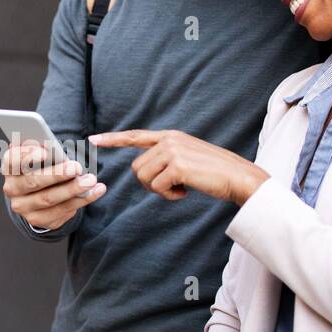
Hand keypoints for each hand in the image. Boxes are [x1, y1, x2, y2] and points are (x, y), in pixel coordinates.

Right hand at [1, 140, 104, 229]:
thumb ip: (43, 148)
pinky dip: (81, 200)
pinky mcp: (38, 220)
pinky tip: (96, 191)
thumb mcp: (40, 154)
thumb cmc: (42, 166)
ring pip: (49, 199)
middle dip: (57, 174)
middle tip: (77, 167)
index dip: (27, 156)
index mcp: (10, 166)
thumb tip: (52, 145)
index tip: (45, 152)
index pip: (13, 160)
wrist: (37, 194)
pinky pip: (61, 211)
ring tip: (91, 180)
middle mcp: (12, 188)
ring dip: (72, 189)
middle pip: (33, 181)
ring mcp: (23, 207)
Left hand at [87, 129, 268, 205]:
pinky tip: (186, 191)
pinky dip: (169, 196)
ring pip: (144, 178)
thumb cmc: (215, 173)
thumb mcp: (189, 158)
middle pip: (137, 167)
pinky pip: (158, 188)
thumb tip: (145, 170)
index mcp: (171, 136)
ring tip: (182, 187)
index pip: (136, 136)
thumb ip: (167, 157)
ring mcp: (173, 151)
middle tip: (173, 187)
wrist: (238, 177)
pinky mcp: (177, 165)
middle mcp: (169, 140)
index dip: (113, 139)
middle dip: (150, 184)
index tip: (93, 139)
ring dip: (160, 190)